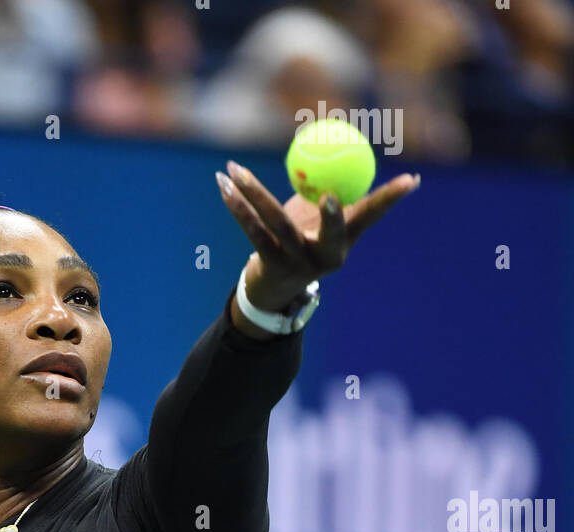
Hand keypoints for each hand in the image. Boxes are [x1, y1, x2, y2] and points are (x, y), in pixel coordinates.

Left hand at [216, 158, 419, 311]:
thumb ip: (335, 188)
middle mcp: (325, 257)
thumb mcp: (324, 219)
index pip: (371, 216)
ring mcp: (296, 263)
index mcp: (344, 242)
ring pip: (276, 224)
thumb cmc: (305, 239)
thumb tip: (351, 141)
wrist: (275, 286)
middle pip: (330, 232)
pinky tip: (224, 184)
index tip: (411, 180)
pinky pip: (252, 230)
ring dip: (253, 193)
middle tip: (328, 194)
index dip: (391, 199)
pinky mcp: (269, 264)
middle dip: (333, 218)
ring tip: (234, 168)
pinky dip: (236, 205)